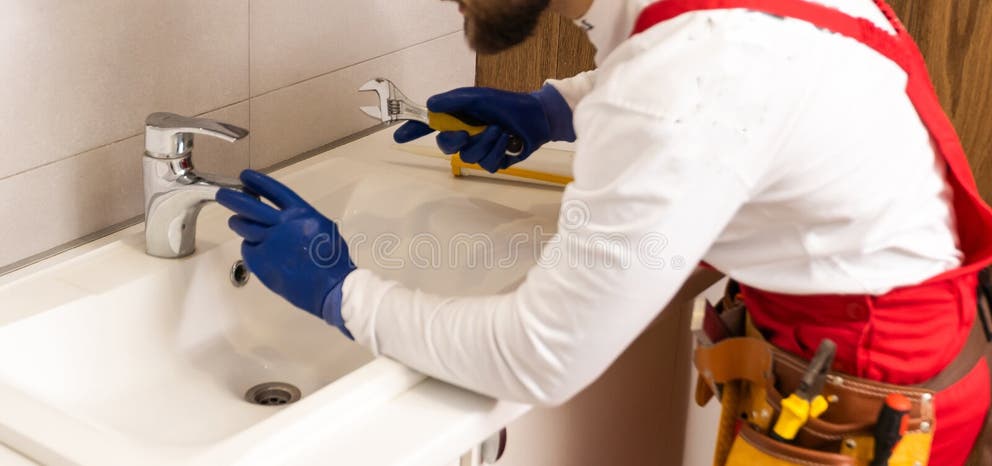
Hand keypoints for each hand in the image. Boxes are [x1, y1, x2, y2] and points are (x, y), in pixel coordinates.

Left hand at [216, 170, 354, 337]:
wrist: (330, 287)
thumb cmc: (332, 260)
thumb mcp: (323, 228)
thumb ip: (302, 220)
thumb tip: (287, 219)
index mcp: (301, 214)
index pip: (274, 190)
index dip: (258, 182)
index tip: (246, 177)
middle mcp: (282, 224)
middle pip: (249, 205)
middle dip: (232, 198)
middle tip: (223, 195)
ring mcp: (269, 243)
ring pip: (243, 226)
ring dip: (238, 222)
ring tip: (236, 221)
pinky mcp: (261, 262)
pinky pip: (248, 249)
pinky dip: (249, 247)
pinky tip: (256, 249)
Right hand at [393, 84, 575, 172]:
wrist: (536, 117)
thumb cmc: (507, 104)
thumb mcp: (478, 97)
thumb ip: (453, 101)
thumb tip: (430, 104)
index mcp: (458, 117)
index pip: (430, 125)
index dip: (413, 131)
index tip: (398, 136)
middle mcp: (466, 134)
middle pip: (445, 146)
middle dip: (455, 140)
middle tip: (465, 132)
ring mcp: (480, 149)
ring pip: (469, 157)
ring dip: (485, 142)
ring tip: (499, 130)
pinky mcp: (495, 161)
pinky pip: (487, 165)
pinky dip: (497, 151)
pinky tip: (506, 141)